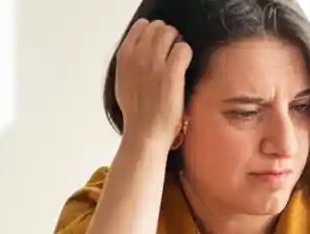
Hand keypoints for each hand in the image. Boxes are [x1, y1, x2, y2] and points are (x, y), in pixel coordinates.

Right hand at [114, 18, 191, 148]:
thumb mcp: (123, 81)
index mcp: (124, 57)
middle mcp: (137, 56)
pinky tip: (184, 66)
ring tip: (178, 59)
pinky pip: (183, 48)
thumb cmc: (137, 112)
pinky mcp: (172, 73)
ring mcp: (154, 63)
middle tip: (172, 51)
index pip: (141, 26)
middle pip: (158, 27)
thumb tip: (139, 49)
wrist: (145, 132)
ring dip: (178, 42)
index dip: (154, 33)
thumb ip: (130, 62)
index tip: (160, 46)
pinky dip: (186, 53)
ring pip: (171, 33)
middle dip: (168, 36)